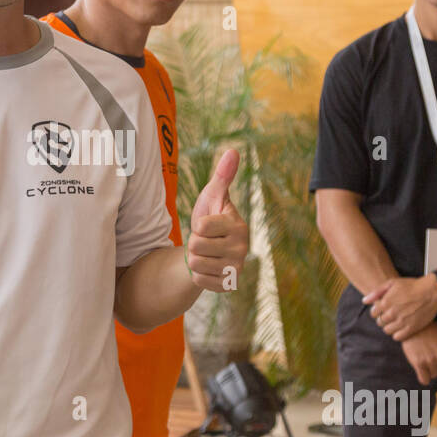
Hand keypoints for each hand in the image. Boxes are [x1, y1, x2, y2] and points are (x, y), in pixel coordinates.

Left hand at [187, 149, 249, 291]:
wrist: (207, 250)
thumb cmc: (210, 218)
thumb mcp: (212, 196)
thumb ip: (222, 176)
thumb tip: (233, 150)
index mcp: (238, 225)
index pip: (201, 226)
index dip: (197, 225)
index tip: (206, 226)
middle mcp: (242, 248)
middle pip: (196, 246)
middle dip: (194, 243)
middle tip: (205, 242)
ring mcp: (236, 269)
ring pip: (195, 263)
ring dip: (195, 259)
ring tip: (206, 254)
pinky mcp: (228, 285)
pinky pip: (198, 279)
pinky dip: (198, 274)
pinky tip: (208, 267)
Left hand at [364, 276, 436, 340]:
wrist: (432, 291)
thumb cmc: (412, 285)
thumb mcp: (392, 283)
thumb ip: (376, 292)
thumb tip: (364, 300)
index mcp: (386, 302)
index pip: (373, 313)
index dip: (377, 311)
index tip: (382, 310)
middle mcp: (392, 313)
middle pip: (380, 322)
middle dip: (382, 319)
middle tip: (389, 315)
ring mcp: (402, 322)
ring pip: (387, 331)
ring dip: (389, 327)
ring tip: (395, 321)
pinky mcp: (411, 328)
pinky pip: (398, 337)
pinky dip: (397, 334)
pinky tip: (401, 327)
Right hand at [400, 322, 436, 385]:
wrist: (414, 325)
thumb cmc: (432, 332)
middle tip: (431, 357)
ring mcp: (431, 360)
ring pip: (433, 376)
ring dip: (429, 370)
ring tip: (425, 358)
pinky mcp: (419, 363)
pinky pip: (424, 380)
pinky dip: (423, 377)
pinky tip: (421, 369)